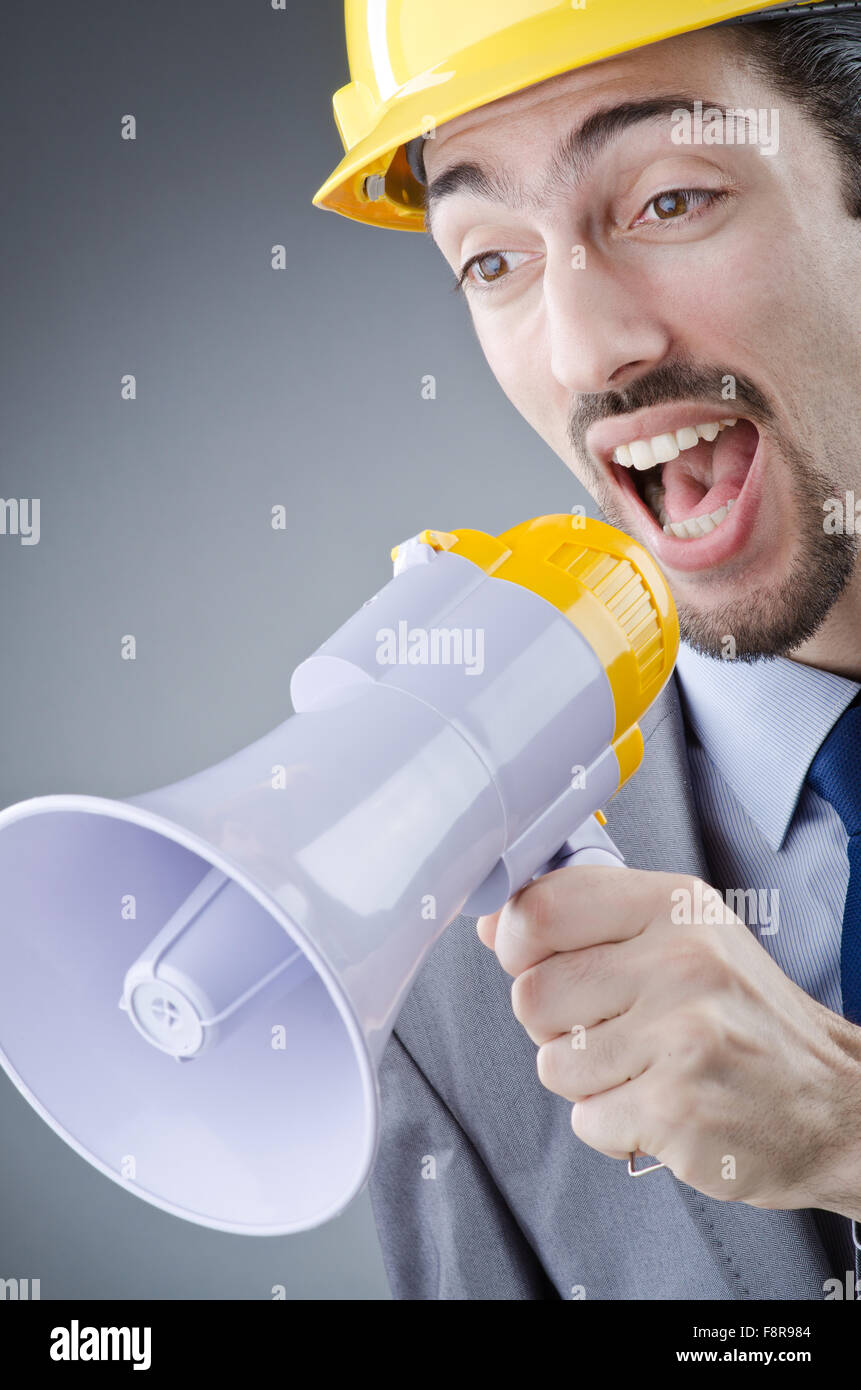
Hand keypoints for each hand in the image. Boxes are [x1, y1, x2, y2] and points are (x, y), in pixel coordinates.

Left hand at [477, 865, 860, 1216]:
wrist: (834, 1103)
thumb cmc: (745, 1018)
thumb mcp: (683, 934)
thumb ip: (588, 919)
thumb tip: (491, 921)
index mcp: (673, 906)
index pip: (539, 909)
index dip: (516, 943)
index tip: (532, 959)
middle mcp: (679, 962)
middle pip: (531, 994)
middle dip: (558, 1024)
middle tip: (619, 1029)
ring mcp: (681, 1036)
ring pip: (553, 1062)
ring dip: (588, 1080)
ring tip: (649, 1068)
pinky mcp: (677, 1108)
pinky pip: (585, 1120)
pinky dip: (615, 1125)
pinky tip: (663, 1106)